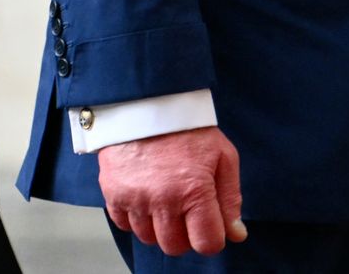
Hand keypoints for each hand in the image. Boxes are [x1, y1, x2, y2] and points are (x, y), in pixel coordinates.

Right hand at [99, 126, 246, 257]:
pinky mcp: (113, 193)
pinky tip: (145, 197)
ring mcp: (135, 198)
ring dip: (159, 227)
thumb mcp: (223, 156)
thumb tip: (236, 234)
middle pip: (175, 246)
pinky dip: (135, 218)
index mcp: (193, 191)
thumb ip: (230, 198)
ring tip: (166, 199)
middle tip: (187, 210)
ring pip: (149, 238)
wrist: (148, 102)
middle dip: (185, 234)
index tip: (210, 225)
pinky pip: (124, 225)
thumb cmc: (189, 128)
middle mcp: (162, 200)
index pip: (206, 243)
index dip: (212, 238)